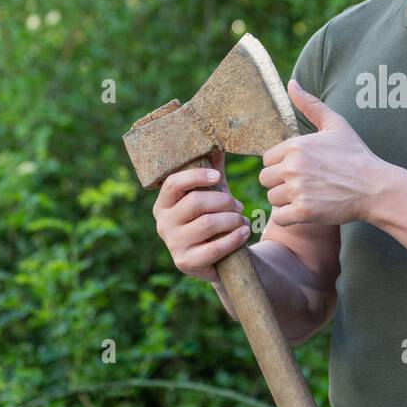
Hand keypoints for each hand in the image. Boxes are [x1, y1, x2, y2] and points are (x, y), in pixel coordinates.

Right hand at [152, 147, 251, 282]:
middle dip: (223, 201)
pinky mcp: (186, 262)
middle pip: (195, 202)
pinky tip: (244, 232)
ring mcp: (173, 244)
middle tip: (238, 205)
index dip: (196, 177)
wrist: (217, 258)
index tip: (217, 177)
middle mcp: (163, 223)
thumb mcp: (210, 195)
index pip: (173, 183)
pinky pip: (213, 248)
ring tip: (242, 220)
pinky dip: (234, 238)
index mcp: (163, 203)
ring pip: (207, 224)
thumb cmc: (212, 219)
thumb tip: (218, 143)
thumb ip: (212, 172)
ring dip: (231, 219)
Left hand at [259, 80, 385, 225]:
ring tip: (308, 197)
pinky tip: (305, 211)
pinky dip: (289, 218)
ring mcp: (298, 189)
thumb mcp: (336, 124)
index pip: (267, 159)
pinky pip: (279, 217)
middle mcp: (293, 166)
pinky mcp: (304, 211)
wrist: (375, 187)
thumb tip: (292, 84)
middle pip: (266, 179)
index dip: (282, 165)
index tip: (301, 170)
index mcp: (296, 145)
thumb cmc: (356, 155)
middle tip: (304, 185)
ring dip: (286, 201)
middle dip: (281, 183)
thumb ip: (310, 104)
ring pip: (272, 198)